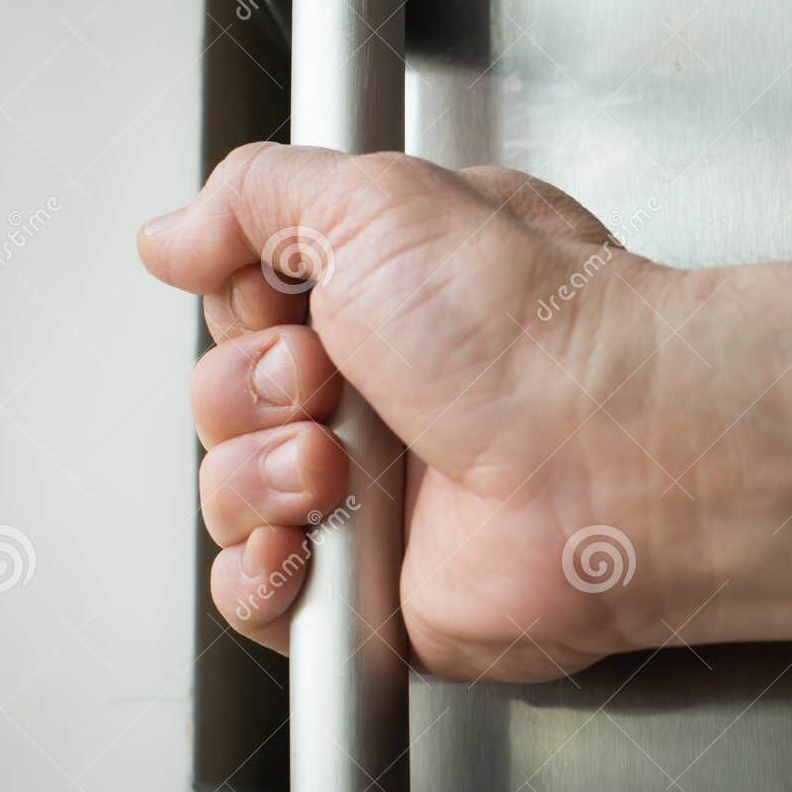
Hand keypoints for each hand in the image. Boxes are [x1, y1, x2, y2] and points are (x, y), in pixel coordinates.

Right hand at [139, 143, 692, 681]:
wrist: (615, 451)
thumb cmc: (534, 326)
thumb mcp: (378, 199)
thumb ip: (259, 195)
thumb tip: (176, 233)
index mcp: (388, 299)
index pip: (246, 311)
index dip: (244, 313)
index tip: (289, 305)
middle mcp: (386, 396)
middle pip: (225, 403)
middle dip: (247, 393)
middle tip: (325, 383)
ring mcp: (383, 496)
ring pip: (232, 496)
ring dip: (257, 478)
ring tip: (335, 467)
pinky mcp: (384, 591)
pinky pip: (265, 596)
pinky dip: (261, 578)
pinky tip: (304, 547)